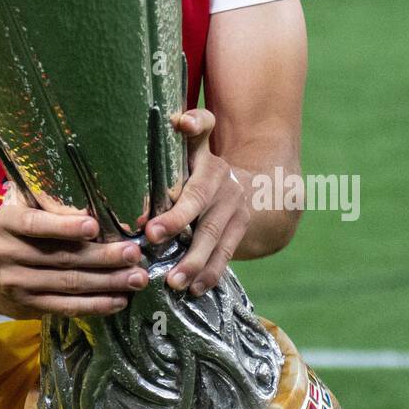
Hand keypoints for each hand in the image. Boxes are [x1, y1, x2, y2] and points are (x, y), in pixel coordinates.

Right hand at [0, 184, 149, 319]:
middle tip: (134, 253)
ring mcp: (18, 285)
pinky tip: (118, 299)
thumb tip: (96, 202)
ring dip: (107, 283)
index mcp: (7, 224)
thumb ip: (45, 206)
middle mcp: (9, 255)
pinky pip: (66, 307)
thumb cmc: (8, 233)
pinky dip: (95, 305)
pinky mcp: (28, 307)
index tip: (93, 225)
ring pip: (69, 285)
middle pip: (62, 258)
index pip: (35, 225)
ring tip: (136, 278)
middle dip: (103, 257)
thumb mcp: (16, 210)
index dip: (63, 227)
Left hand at [143, 108, 249, 296]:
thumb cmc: (203, 172)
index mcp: (205, 155)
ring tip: (173, 280)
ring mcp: (233, 208)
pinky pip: (225, 255)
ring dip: (193, 260)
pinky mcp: (239, 232)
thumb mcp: (195, 149)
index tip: (182, 123)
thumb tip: (173, 118)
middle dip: (176, 218)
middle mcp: (222, 180)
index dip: (195, 125)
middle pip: (199, 198)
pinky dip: (210, 274)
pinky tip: (194, 290)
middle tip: (152, 234)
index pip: (203, 130)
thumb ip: (187, 134)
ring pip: (213, 234)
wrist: (257, 190)